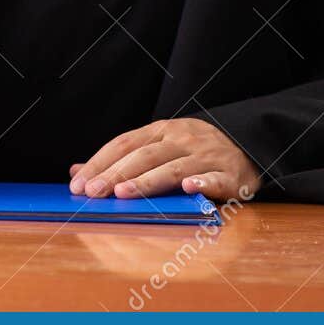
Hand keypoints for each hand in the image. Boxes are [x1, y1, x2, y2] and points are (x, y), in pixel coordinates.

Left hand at [68, 117, 260, 201]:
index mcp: (160, 131)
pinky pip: (215, 178)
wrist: (247, 146)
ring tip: (123, 193)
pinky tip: (189, 189)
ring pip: (173, 168)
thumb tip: (76, 171)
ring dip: (147, 181)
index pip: (123, 144)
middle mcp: (181, 139)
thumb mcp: (157, 146)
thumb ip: (119, 159)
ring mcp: (206, 155)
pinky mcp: (231, 174)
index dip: (99, 163)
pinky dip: (202, 183)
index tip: (78, 184)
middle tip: (93, 192)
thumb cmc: (193, 151)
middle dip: (115, 174)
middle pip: (144, 156)